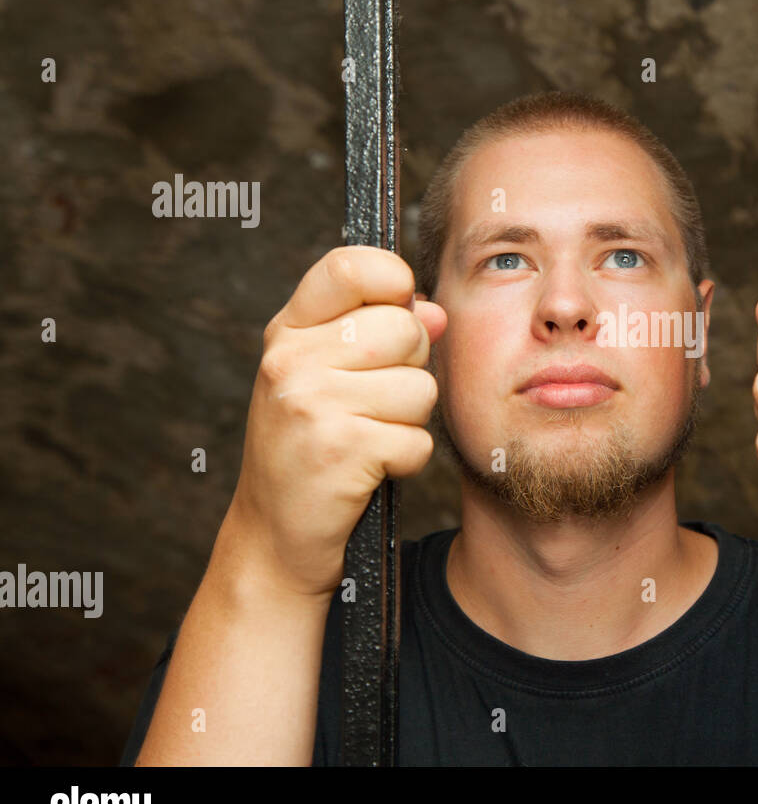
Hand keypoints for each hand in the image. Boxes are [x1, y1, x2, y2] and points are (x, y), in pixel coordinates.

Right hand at [227, 245, 446, 597]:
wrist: (276, 537)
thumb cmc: (313, 450)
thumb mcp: (330, 380)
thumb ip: (381, 336)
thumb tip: (435, 312)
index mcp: (288, 332)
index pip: (350, 266)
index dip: (392, 281)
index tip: (397, 307)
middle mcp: (291, 360)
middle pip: (406, 329)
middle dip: (410, 369)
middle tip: (371, 405)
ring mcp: (311, 403)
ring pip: (421, 388)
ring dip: (409, 422)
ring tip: (367, 439)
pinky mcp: (340, 449)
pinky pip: (418, 440)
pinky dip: (406, 461)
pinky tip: (370, 470)